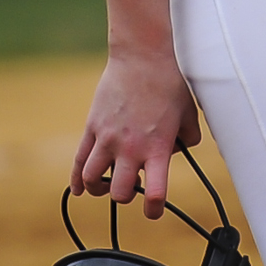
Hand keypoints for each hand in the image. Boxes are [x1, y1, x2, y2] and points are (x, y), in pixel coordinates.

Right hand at [73, 49, 201, 218]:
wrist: (142, 55)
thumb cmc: (169, 82)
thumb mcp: (188, 114)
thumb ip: (187, 139)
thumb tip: (177, 151)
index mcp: (157, 148)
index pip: (155, 194)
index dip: (154, 209)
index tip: (154, 210)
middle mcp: (131, 148)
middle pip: (120, 193)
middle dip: (125, 195)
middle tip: (130, 185)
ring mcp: (108, 138)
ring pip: (93, 180)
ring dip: (100, 188)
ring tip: (106, 183)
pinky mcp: (92, 127)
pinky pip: (79, 160)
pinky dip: (77, 179)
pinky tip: (79, 188)